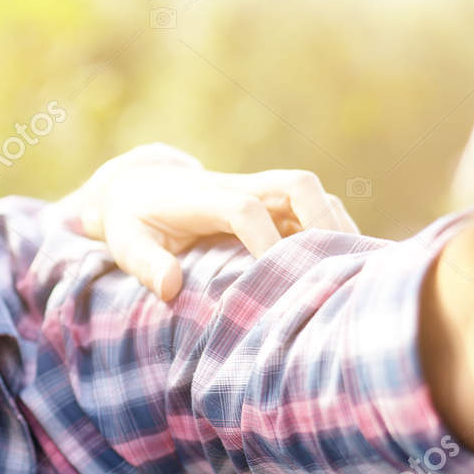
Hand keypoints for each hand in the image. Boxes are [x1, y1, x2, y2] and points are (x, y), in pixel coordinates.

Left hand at [58, 143, 358, 300]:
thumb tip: (170, 288)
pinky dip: (331, 227)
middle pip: (296, 185)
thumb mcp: (125, 242)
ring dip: (334, 224)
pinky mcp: (269, 200)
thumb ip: (145, 264)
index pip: (245, 209)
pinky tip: (338, 262)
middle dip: (321, 221)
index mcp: (204, 198)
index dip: (266, 242)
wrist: (139, 186)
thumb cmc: (133, 221)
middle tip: (334, 267)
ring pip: (311, 192)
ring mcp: (258, 189)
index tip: (278, 281)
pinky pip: (311, 205)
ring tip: (347, 268)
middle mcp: (239, 186)